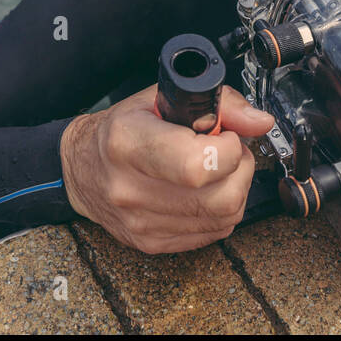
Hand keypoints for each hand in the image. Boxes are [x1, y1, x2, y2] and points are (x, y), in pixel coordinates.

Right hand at [59, 82, 274, 253]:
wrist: (82, 168)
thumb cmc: (123, 128)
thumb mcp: (162, 98)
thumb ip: (218, 103)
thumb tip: (258, 122)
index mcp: (127, 142)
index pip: (197, 164)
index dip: (228, 149)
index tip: (226, 135)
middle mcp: (130, 187)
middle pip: (220, 197)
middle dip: (240, 170)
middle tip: (229, 152)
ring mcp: (140, 221)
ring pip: (224, 218)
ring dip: (235, 190)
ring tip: (219, 169)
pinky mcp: (151, 242)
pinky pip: (213, 233)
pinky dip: (220, 210)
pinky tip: (206, 190)